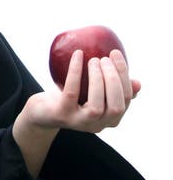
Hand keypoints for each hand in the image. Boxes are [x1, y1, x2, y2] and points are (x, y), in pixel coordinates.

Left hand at [23, 49, 139, 133]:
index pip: (126, 99)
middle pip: (116, 106)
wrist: (42, 113)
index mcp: (110, 119)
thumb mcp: (94, 94)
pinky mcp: (62, 115)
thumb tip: (138, 83)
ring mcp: (79, 123)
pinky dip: (76, 71)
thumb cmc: (71, 99)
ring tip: (93, 60)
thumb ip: (114, 90)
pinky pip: (72, 92)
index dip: (124, 76)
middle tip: (104, 58)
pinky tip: (78, 55)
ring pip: (97, 105)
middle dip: (114, 79)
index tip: (115, 54)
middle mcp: (98, 125)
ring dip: (98, 79)